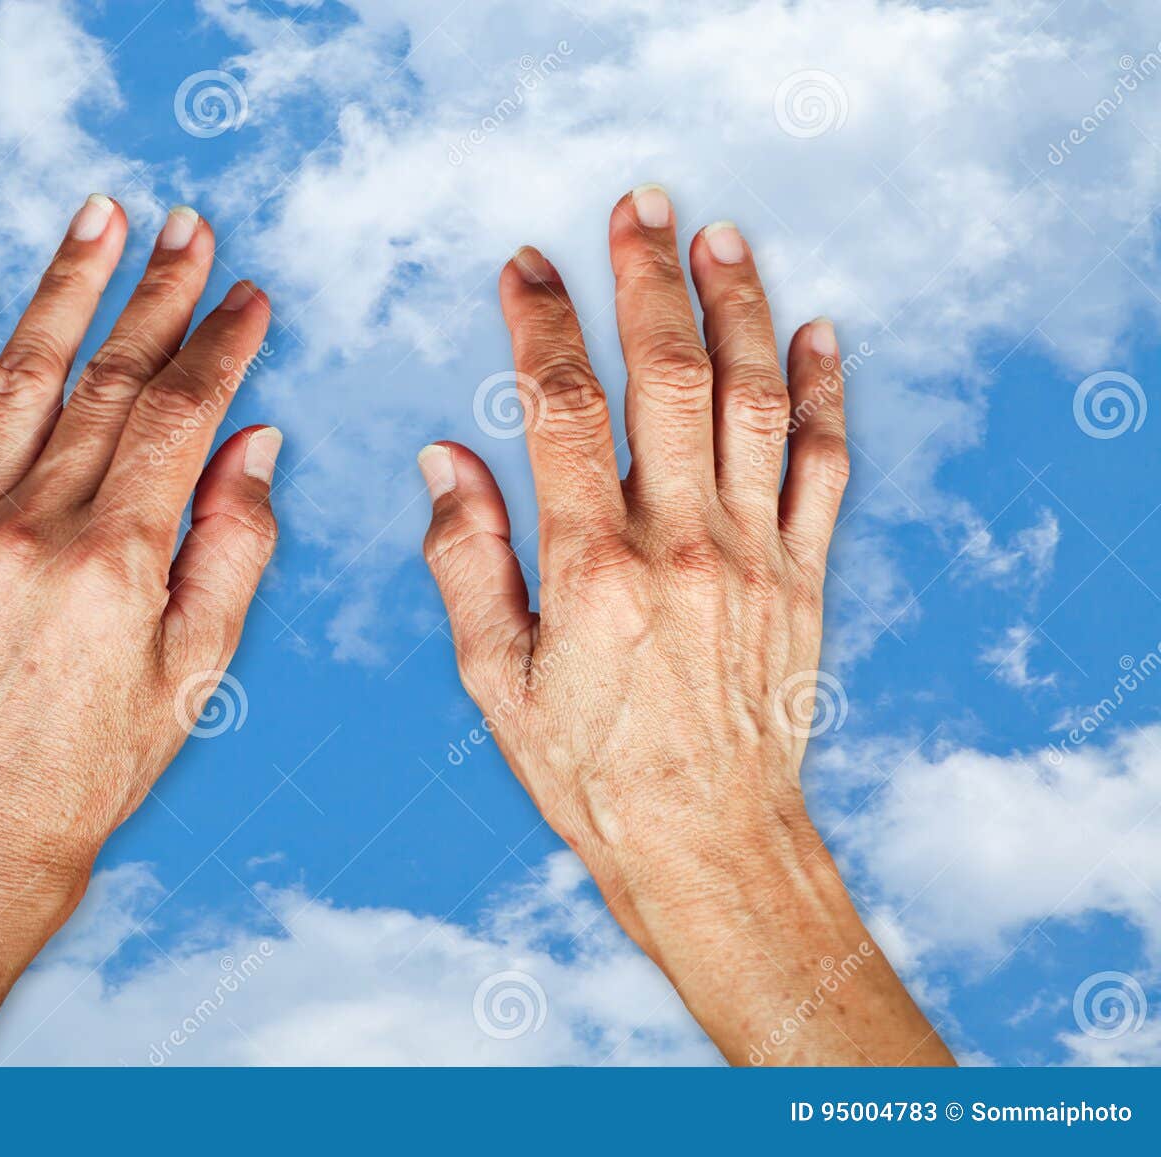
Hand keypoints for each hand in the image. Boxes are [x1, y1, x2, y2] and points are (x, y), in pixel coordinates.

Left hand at [0, 198, 280, 1064]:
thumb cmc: (94, 766)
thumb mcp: (197, 672)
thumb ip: (233, 549)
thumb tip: (254, 445)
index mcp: (115, 563)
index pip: (180, 419)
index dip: (221, 346)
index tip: (248, 296)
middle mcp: (34, 528)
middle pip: (108, 382)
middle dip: (156, 294)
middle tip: (190, 227)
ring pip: (21, 379)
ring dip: (66, 290)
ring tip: (100, 218)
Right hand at [418, 185, 951, 1065]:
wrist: (711, 843)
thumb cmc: (591, 773)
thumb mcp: (496, 682)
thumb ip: (466, 561)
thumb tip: (443, 459)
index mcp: (592, 566)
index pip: (561, 408)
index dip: (540, 323)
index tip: (524, 266)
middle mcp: (682, 543)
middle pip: (665, 375)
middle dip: (645, 279)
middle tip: (635, 207)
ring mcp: (755, 554)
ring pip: (752, 400)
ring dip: (737, 307)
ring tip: (719, 236)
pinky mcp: (805, 576)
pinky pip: (826, 465)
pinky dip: (825, 393)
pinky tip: (817, 334)